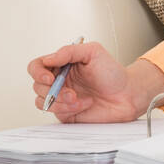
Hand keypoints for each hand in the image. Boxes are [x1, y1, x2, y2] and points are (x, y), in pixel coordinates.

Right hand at [27, 40, 144, 122]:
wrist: (127, 94)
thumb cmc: (113, 73)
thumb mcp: (93, 52)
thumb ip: (69, 51)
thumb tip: (49, 58)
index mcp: (62, 64)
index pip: (37, 66)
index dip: (38, 72)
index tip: (49, 77)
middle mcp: (59, 80)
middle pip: (37, 85)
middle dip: (52, 90)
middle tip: (70, 91)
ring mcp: (61, 97)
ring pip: (42, 101)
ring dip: (59, 101)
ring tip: (77, 98)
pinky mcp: (66, 112)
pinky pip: (55, 112)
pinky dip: (68, 109)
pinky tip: (83, 104)